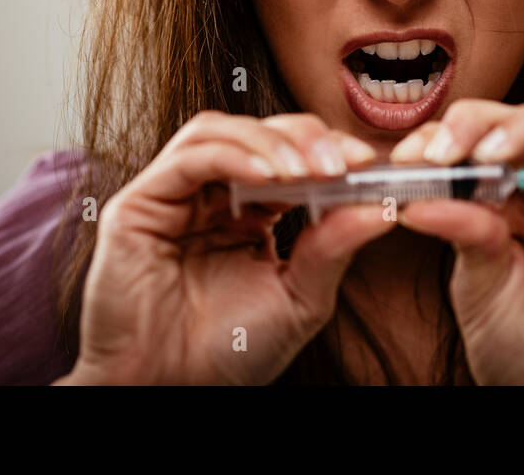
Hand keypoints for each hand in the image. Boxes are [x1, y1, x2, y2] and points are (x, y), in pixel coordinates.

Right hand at [57, 112, 394, 384]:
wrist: (170, 393)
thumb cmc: (230, 353)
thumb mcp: (299, 297)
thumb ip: (334, 248)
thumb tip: (384, 207)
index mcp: (247, 211)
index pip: (287, 155)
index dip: (327, 149)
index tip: (367, 161)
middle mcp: (208, 196)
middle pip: (255, 132)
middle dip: (304, 138)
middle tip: (341, 161)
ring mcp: (172, 196)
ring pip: (219, 131)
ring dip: (270, 142)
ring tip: (307, 170)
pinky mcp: (139, 204)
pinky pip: (189, 157)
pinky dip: (233, 157)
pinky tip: (269, 178)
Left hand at [388, 100, 523, 384]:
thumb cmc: (523, 343)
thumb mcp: (478, 285)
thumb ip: (461, 234)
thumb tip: (414, 200)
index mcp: (504, 195)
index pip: (479, 141)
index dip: (446, 137)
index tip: (408, 156)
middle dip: (482, 122)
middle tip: (443, 147)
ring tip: (494, 152)